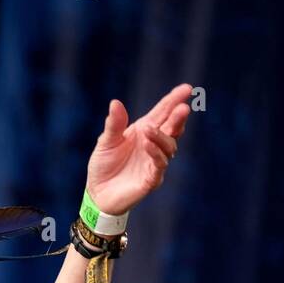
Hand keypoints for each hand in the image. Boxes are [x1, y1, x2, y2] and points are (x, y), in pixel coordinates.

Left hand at [85, 82, 191, 216]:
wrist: (97, 193)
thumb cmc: (103, 166)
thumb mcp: (106, 142)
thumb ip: (114, 124)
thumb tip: (115, 103)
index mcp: (144, 130)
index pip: (163, 112)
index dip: (174, 100)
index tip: (187, 89)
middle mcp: (153, 143)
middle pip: (172, 128)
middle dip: (178, 117)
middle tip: (183, 108)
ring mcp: (154, 161)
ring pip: (169, 146)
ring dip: (161, 136)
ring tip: (149, 130)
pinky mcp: (152, 178)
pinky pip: (160, 164)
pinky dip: (155, 153)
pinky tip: (148, 145)